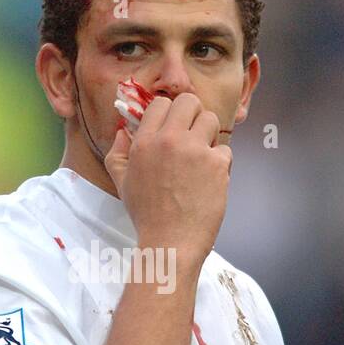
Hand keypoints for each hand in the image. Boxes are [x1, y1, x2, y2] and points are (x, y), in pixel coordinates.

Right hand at [104, 92, 230, 263]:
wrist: (171, 242)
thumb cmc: (147, 216)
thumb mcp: (122, 183)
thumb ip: (118, 154)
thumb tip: (123, 132)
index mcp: (145, 142)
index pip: (161, 103)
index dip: (169, 113)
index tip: (173, 126)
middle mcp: (170, 141)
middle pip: (189, 102)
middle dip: (192, 115)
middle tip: (192, 134)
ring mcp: (196, 151)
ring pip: (211, 119)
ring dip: (208, 134)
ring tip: (201, 155)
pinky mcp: (217, 164)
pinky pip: (225, 150)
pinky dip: (220, 162)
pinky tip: (209, 179)